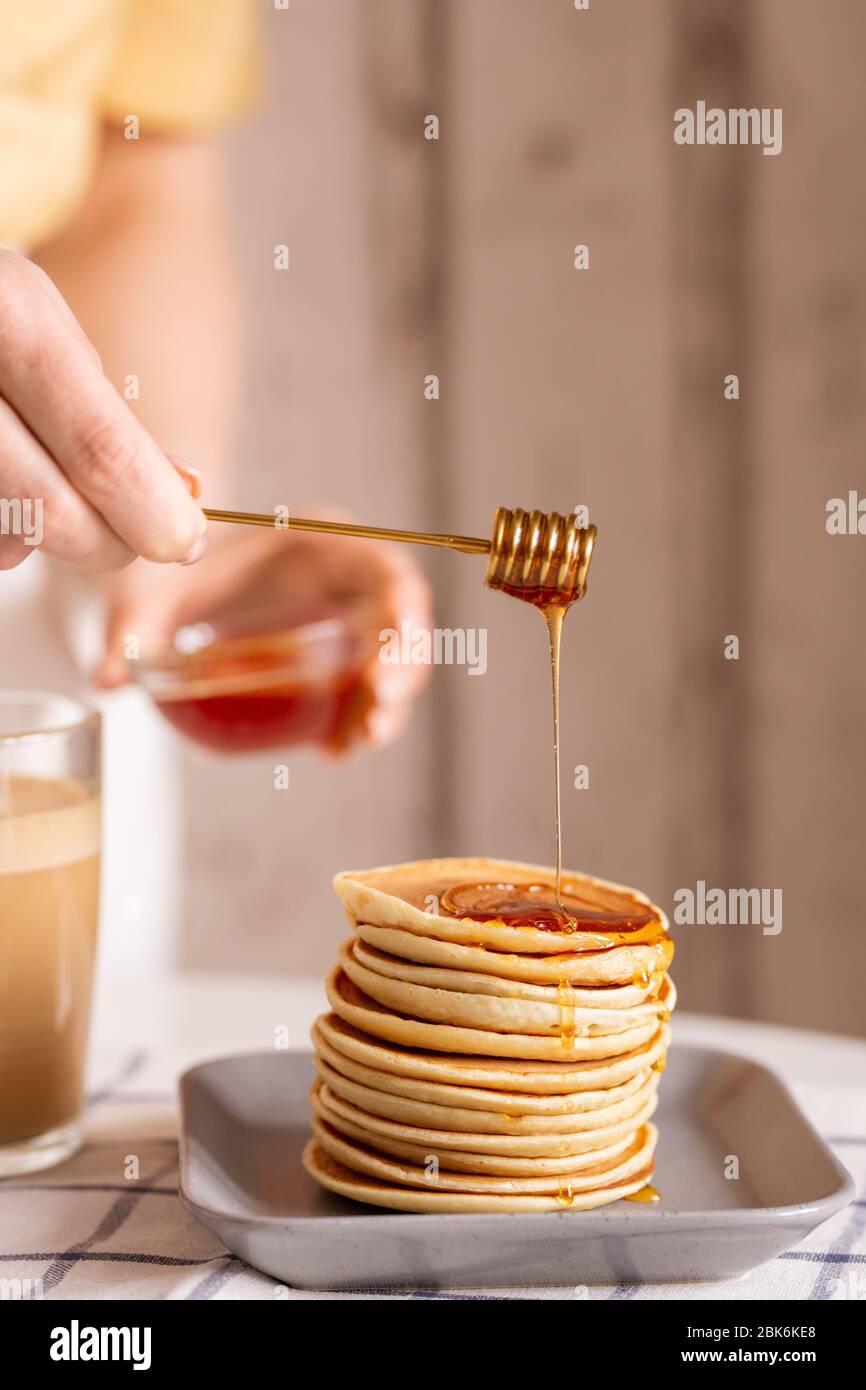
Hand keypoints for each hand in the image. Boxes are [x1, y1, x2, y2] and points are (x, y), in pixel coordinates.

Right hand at [0, 251, 206, 571]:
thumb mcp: (40, 321)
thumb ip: (104, 409)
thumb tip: (179, 495)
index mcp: (10, 311)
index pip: (101, 450)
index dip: (152, 513)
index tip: (185, 541)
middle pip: (48, 507)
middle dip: (106, 542)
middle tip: (132, 539)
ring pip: (4, 533)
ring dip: (41, 537)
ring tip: (53, 493)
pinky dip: (0, 531)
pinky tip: (2, 494)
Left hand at [99, 514, 433, 751]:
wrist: (171, 564)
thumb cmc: (175, 559)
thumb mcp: (152, 585)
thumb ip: (133, 625)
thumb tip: (108, 679)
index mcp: (320, 545)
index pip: (388, 573)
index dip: (405, 617)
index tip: (390, 661)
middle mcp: (342, 582)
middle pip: (400, 627)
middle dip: (399, 676)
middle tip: (374, 719)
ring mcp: (340, 622)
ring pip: (386, 666)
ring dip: (383, 708)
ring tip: (356, 742)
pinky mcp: (328, 659)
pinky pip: (356, 691)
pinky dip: (352, 722)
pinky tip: (332, 751)